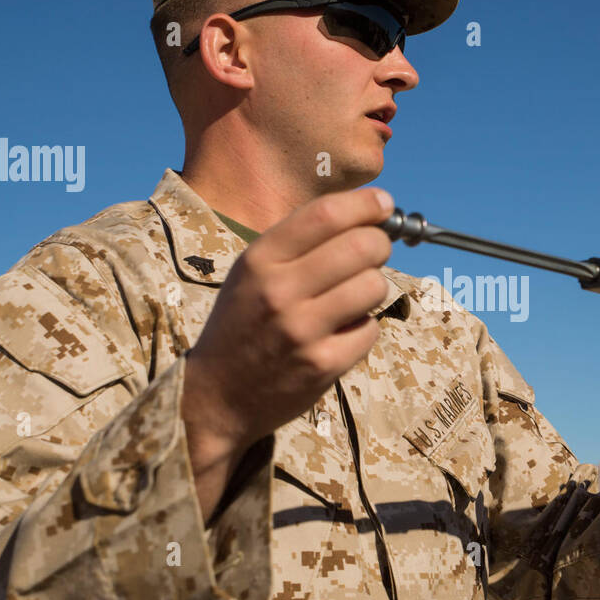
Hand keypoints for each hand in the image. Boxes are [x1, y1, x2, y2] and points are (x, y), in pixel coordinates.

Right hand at [181, 186, 394, 516]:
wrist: (215, 396)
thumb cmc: (242, 325)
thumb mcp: (252, 273)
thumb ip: (299, 243)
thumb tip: (364, 215)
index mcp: (259, 260)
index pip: (325, 214)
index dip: (365, 204)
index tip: (384, 204)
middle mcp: (279, 291)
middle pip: (362, 247)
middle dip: (379, 244)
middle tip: (375, 252)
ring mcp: (302, 330)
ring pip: (374, 286)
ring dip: (373, 288)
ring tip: (353, 297)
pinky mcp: (323, 365)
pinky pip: (371, 330)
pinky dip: (364, 329)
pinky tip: (341, 333)